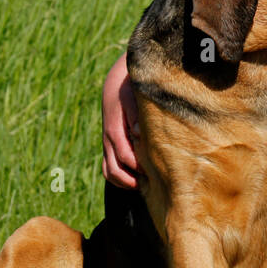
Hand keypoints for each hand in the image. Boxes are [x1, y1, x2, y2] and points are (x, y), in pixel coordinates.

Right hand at [101, 52, 142, 188]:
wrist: (117, 84)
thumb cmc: (130, 91)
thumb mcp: (133, 98)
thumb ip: (136, 116)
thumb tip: (139, 133)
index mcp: (115, 130)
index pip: (125, 157)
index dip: (140, 167)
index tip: (158, 171)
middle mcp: (109, 140)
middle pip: (115, 171)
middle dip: (132, 181)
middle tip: (153, 183)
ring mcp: (108, 144)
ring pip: (109, 172)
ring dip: (125, 182)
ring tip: (145, 184)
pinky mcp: (110, 146)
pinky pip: (109, 168)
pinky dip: (120, 178)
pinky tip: (138, 178)